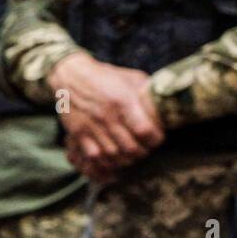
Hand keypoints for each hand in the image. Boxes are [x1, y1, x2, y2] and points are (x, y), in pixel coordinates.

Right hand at [48, 51, 163, 176]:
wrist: (71, 76)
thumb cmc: (105, 76)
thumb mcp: (131, 78)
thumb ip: (147, 94)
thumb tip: (165, 106)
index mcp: (124, 101)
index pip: (145, 131)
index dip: (155, 139)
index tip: (157, 138)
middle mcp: (108, 116)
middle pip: (131, 148)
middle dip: (142, 152)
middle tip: (144, 149)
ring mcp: (92, 127)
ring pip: (114, 156)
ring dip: (125, 159)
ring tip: (130, 155)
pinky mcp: (79, 133)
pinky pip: (95, 157)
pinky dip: (106, 162)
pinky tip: (113, 158)